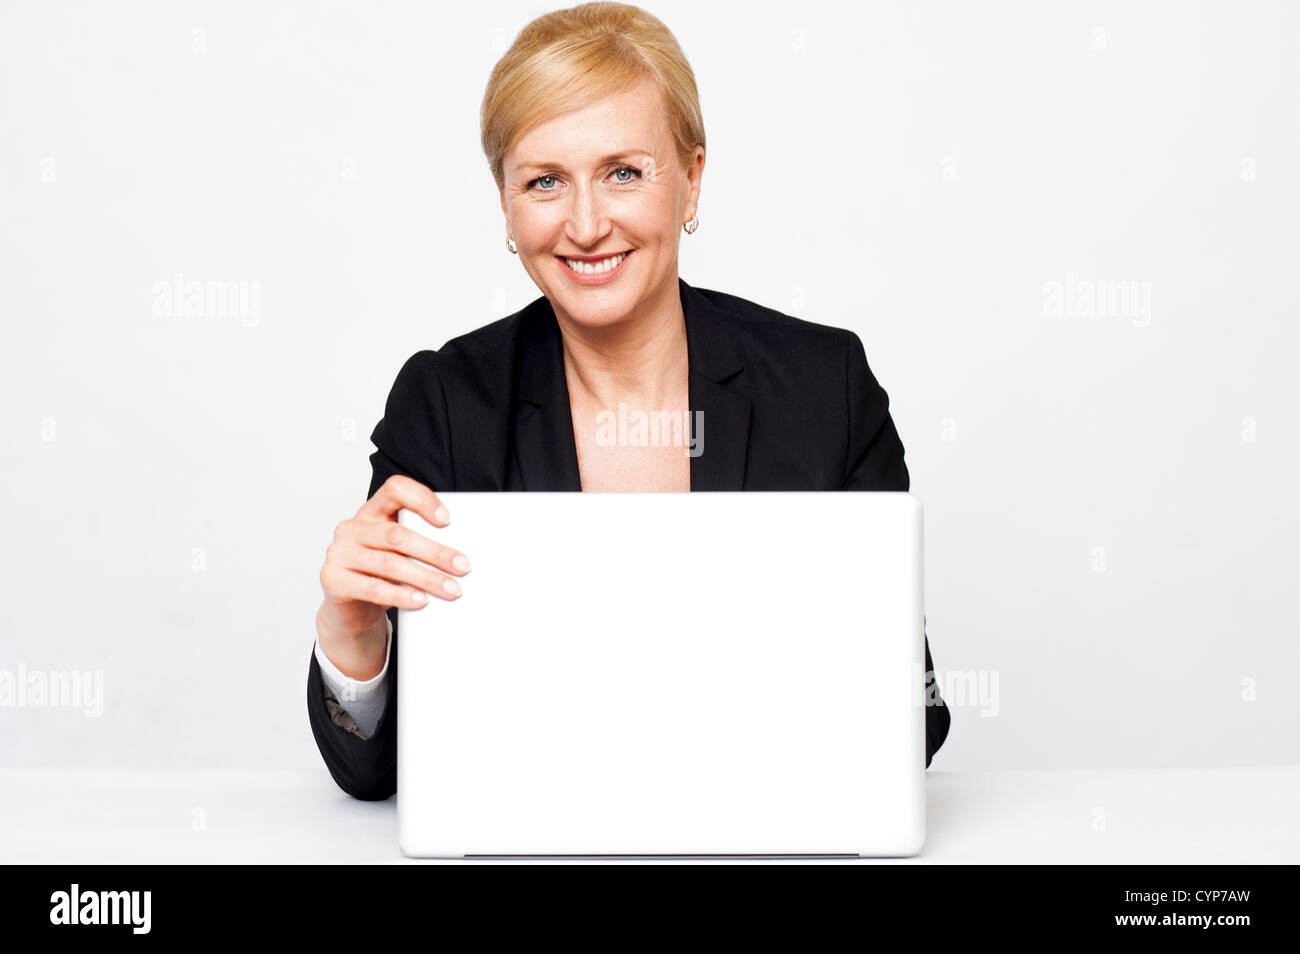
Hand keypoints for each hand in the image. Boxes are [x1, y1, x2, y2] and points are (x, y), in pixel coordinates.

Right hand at [316, 475, 469, 670]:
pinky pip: (373, 588)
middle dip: (435, 552)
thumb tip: (459, 556)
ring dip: (425, 578)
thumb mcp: (399, 553)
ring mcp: (339, 553)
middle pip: (397, 534)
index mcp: (371, 512)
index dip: (422, 499)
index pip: (395, 490)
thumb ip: (419, 545)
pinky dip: (401, 595)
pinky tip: (421, 600)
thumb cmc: (381, 575)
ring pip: (389, 563)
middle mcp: (352, 528)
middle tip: (462, 566)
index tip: (447, 520)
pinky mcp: (334, 580)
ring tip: (450, 589)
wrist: (350, 609)